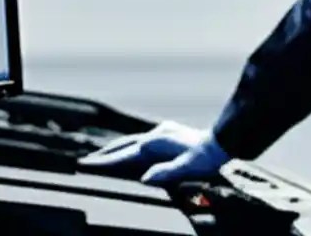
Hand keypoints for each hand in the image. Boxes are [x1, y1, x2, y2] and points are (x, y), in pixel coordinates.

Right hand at [77, 120, 230, 185]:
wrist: (225, 141)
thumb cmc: (208, 157)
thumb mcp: (188, 167)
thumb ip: (167, 172)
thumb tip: (145, 178)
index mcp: (156, 142)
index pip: (124, 154)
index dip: (105, 161)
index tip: (85, 165)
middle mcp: (156, 134)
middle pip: (123, 144)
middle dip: (104, 153)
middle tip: (86, 161)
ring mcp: (163, 132)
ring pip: (132, 141)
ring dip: (116, 149)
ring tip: (103, 156)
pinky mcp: (169, 134)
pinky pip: (142, 141)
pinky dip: (130, 147)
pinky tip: (132, 151)